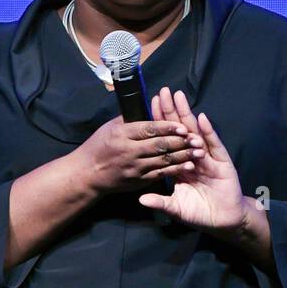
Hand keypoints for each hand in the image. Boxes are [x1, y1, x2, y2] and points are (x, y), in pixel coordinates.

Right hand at [76, 111, 201, 198]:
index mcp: (121, 134)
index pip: (148, 129)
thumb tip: (148, 106)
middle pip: (159, 145)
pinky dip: (175, 170)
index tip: (182, 125)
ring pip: (162, 160)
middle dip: (180, 142)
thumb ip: (130, 119)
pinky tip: (188, 165)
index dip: (167, 127)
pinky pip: (160, 174)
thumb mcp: (110, 127)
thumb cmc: (98, 146)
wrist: (88, 174)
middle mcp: (128, 151)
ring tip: (198, 151)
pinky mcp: (138, 181)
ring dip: (182, 156)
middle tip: (196, 138)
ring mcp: (134, 168)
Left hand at [138, 87, 248, 231]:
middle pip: (179, 130)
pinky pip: (214, 145)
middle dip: (171, 111)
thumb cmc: (200, 213)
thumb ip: (160, 202)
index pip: (166, 141)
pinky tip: (201, 118)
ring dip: (187, 115)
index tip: (148, 109)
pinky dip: (208, 132)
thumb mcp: (176, 208)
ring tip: (179, 96)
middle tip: (162, 92)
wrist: (223, 220)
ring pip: (195, 132)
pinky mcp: (222, 162)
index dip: (158, 126)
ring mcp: (208, 157)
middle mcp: (192, 157)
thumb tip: (140, 199)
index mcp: (179, 165)